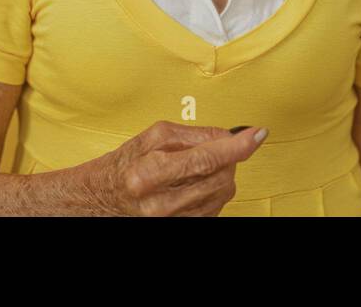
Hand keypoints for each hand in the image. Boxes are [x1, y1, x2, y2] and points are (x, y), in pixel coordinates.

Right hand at [95, 121, 267, 215]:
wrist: (104, 197)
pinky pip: (215, 209)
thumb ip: (193, 134)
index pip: (206, 159)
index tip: (257, 134)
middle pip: (220, 178)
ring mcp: (171, 220)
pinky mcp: (180, 227)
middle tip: (217, 147)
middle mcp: (161, 203)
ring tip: (201, 165)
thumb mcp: (153, 137)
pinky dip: (215, 192)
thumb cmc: (126, 164)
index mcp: (149, 173)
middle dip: (227, 159)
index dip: (237, 146)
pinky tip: (198, 183)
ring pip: (222, 194)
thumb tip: (227, 136)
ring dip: (222, 175)